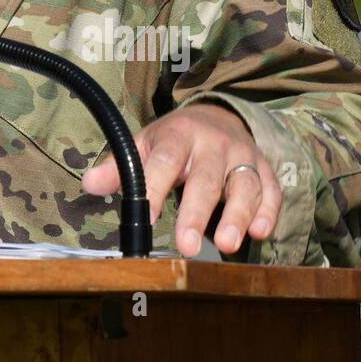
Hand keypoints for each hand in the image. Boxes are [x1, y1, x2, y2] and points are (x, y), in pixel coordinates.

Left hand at [81, 103, 281, 256]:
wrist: (217, 116)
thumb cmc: (174, 139)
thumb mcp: (144, 144)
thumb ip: (120, 166)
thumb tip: (89, 185)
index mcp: (179, 134)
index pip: (166, 161)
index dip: (156, 188)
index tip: (148, 219)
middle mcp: (213, 143)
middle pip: (206, 179)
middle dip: (197, 213)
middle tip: (187, 246)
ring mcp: (242, 155)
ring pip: (243, 185)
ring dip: (237, 216)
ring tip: (227, 245)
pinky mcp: (264, 169)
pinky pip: (271, 190)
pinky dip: (269, 211)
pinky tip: (260, 232)